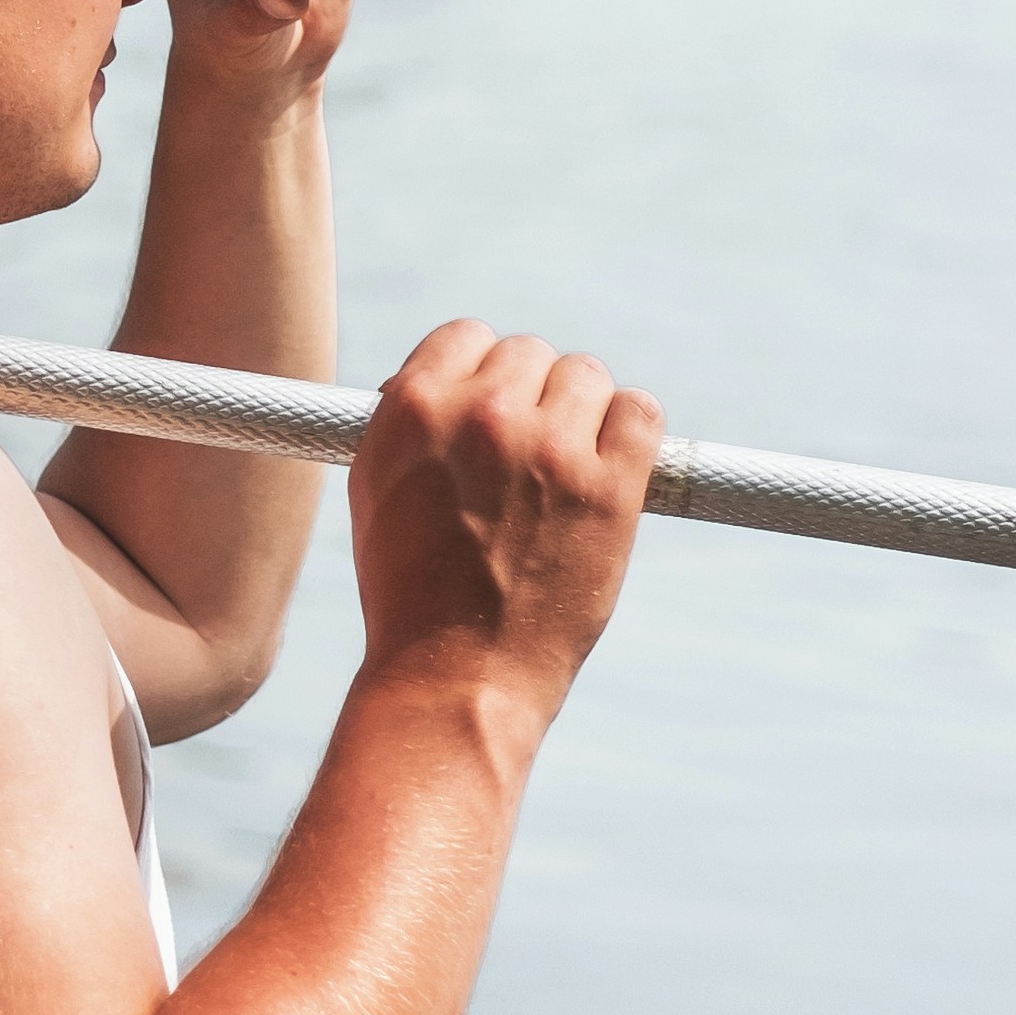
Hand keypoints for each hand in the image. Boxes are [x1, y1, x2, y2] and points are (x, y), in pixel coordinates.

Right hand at [349, 325, 661, 740]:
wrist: (455, 677)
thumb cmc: (409, 595)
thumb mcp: (375, 493)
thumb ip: (408, 424)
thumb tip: (447, 382)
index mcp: (415, 408)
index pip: (466, 337)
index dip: (480, 375)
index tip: (489, 411)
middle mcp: (483, 415)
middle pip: (530, 354)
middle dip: (530, 397)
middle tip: (527, 454)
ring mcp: (550, 448)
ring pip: (586, 376)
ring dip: (580, 413)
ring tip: (565, 469)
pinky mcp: (609, 487)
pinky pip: (639, 413)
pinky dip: (630, 431)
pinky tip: (611, 467)